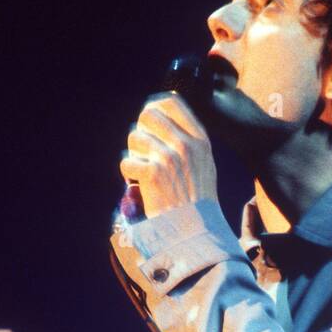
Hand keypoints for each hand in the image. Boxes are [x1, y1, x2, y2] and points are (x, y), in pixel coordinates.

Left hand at [119, 92, 217, 218]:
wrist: (195, 229)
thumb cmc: (198, 200)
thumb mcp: (205, 164)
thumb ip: (190, 140)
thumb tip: (165, 115)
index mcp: (200, 139)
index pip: (172, 103)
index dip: (155, 108)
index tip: (150, 122)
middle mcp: (185, 145)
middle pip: (148, 115)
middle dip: (141, 130)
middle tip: (143, 149)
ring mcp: (169, 158)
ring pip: (134, 137)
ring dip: (134, 153)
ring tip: (143, 169)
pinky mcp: (152, 174)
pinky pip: (126, 162)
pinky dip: (129, 173)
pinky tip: (140, 183)